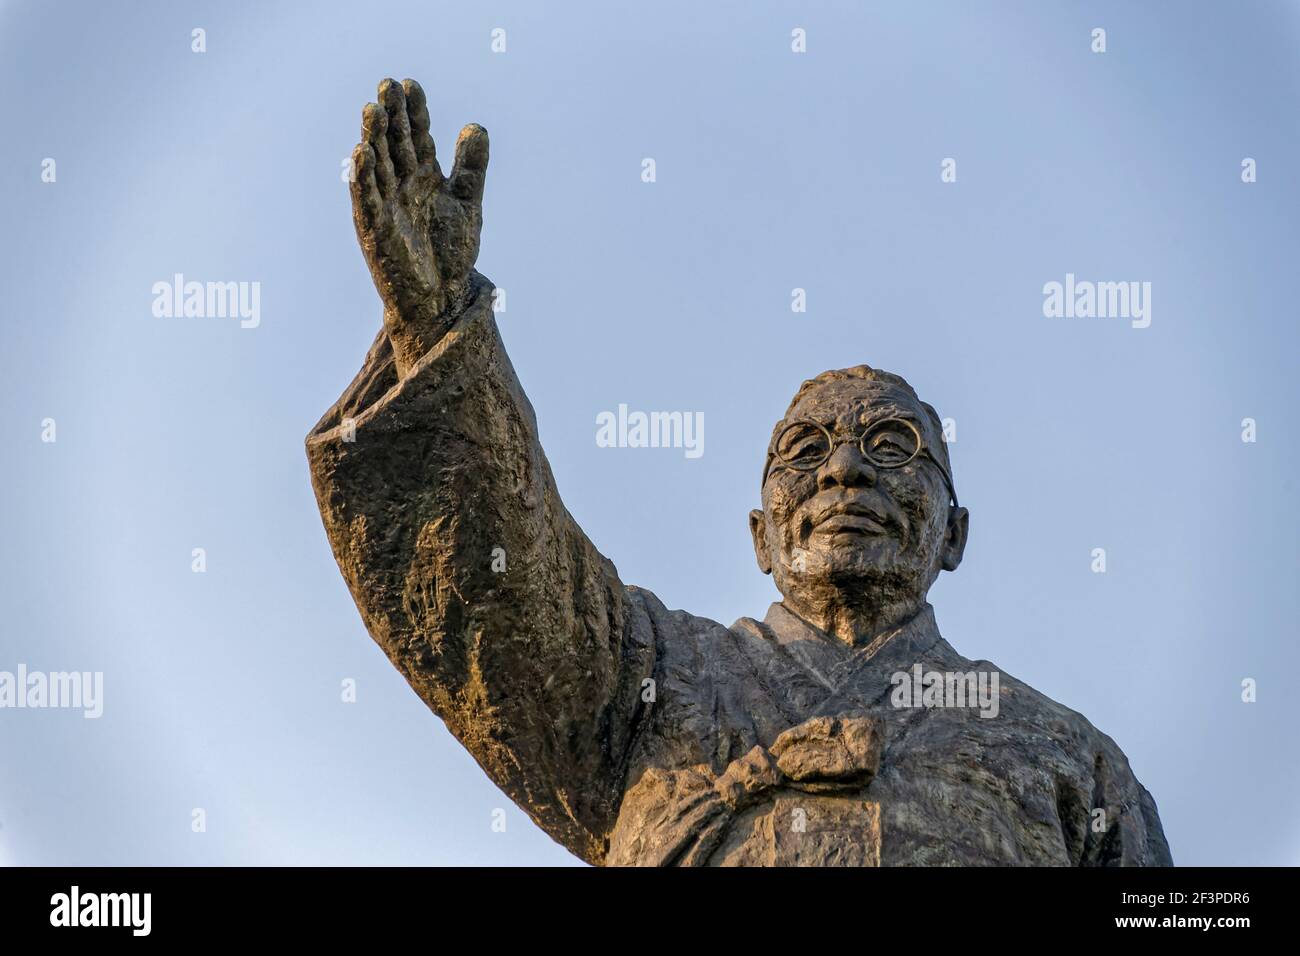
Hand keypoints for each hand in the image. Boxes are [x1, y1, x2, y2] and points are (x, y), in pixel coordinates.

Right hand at [350, 78, 488, 374]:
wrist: (440, 298)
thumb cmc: (451, 253)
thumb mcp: (468, 203)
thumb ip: (471, 167)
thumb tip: (475, 125)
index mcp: (424, 177)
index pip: (417, 135)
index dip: (415, 111)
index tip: (412, 84)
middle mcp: (401, 186)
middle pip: (394, 143)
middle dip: (391, 115)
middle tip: (388, 84)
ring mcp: (385, 205)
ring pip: (377, 165)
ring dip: (373, 138)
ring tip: (373, 109)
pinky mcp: (374, 229)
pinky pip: (366, 200)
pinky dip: (363, 177)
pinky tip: (361, 153)